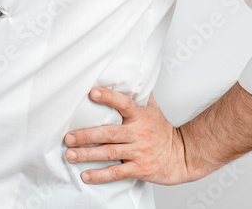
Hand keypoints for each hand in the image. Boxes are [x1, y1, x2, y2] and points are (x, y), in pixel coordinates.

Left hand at [63, 88, 193, 185]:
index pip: (124, 103)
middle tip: (68, 137)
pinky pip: (117, 172)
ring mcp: (139, 152)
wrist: (183, 156)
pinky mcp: (139, 169)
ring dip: (87, 155)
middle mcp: (138, 134)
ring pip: (109, 153)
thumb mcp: (155, 111)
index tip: (92, 93)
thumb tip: (133, 76)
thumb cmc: (164, 133)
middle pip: (109, 133)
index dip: (108, 98)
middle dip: (86, 136)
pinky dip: (100, 175)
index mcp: (141, 117)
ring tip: (70, 155)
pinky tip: (86, 176)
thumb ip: (141, 96)